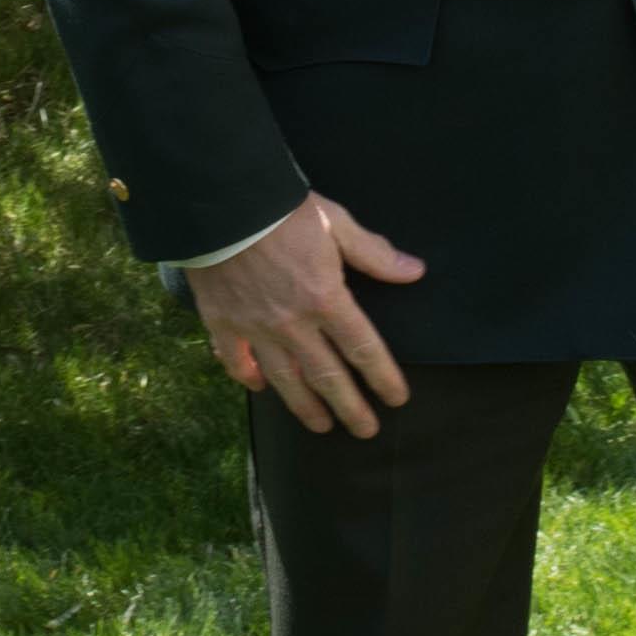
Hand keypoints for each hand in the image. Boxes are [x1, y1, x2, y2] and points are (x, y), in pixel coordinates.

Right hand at [188, 197, 424, 436]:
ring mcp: (255, 328)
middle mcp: (293, 325)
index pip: (363, 349)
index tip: (396, 399)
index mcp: (326, 300)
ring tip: (320, 426)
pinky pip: (235, 361)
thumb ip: (374, 253)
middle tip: (365, 431)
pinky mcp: (222, 323)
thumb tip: (414, 272)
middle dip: (350, 408)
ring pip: (285, 379)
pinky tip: (259, 388)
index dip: (383, 378)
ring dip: (305, 406)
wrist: (221, 205)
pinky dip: (248, 377)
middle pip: (327, 377)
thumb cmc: (283, 210)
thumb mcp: (337, 223)